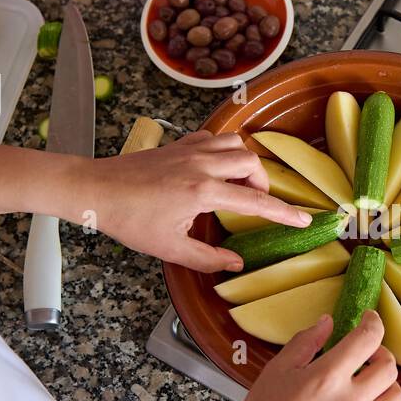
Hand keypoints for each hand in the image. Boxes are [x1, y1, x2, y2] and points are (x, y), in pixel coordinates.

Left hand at [84, 130, 310, 269]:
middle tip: (260, 203)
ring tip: (241, 183)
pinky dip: (223, 148)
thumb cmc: (129, 220)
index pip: (255, 201)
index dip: (283, 213)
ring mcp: (188, 150)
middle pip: (250, 161)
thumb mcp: (169, 249)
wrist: (96, 190)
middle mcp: (200, 164)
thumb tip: (236, 263)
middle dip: (264, 182)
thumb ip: (207, 258)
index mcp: (202, 191)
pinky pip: (212, 137)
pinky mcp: (177, 144)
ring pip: (234, 143)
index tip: (304, 219)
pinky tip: (216, 166)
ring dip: (245, 161)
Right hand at [222, 312, 400, 400]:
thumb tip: (327, 322)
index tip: (370, 321)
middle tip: (367, 356)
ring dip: (388, 386)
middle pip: (389, 368)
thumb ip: (305, 342)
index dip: (373, 323)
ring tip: (371, 385)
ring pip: (397, 399)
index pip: (367, 339)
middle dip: (381, 354)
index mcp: (327, 377)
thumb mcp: (276, 370)